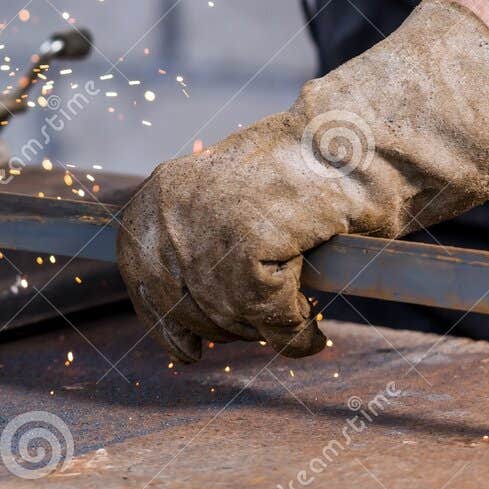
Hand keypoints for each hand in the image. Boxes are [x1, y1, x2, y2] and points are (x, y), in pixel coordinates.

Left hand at [116, 0, 488, 363]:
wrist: (348, 141)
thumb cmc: (299, 168)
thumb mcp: (226, 193)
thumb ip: (199, 237)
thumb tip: (183, 316)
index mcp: (159, 193)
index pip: (140, 273)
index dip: (164, 318)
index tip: (185, 346)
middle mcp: (171, 210)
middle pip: (184, 305)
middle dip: (223, 328)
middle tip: (260, 329)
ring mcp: (206, 230)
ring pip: (230, 317)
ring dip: (266, 331)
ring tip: (295, 327)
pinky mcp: (248, 250)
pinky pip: (271, 319)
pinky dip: (296, 334)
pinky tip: (313, 333)